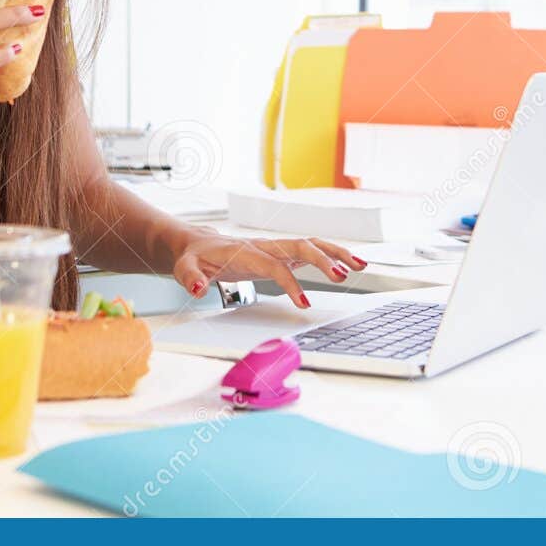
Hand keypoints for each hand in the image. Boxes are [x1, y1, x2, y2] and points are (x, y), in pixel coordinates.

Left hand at [172, 231, 368, 308]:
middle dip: (322, 259)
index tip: (304, 302)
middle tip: (341, 276)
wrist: (199, 244)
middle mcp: (266, 247)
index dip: (290, 282)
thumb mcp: (185, 268)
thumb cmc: (196, 257)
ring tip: (360, 265)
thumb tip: (199, 288)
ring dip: (336, 253)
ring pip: (312, 244)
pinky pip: (313, 251)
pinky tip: (351, 264)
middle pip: (301, 246)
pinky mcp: (283, 253)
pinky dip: (333, 255)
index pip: (274, 266)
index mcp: (246, 253)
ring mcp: (277, 248)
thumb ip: (191, 278)